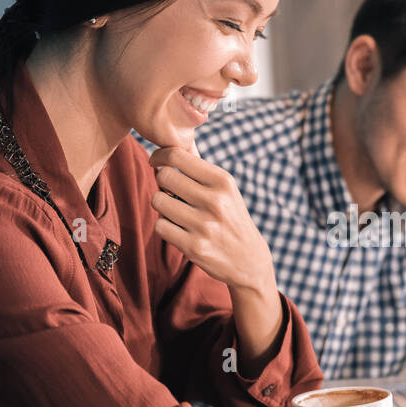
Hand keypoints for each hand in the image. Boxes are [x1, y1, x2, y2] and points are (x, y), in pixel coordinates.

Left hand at [149, 147, 275, 294]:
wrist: (249, 261)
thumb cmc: (232, 219)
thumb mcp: (226, 190)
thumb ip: (199, 170)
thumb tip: (169, 145)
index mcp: (223, 181)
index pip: (177, 156)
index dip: (159, 155)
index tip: (156, 161)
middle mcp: (215, 201)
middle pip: (163, 176)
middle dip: (161, 182)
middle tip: (169, 190)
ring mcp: (204, 225)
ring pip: (158, 201)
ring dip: (162, 205)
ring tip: (177, 211)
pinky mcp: (194, 247)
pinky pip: (161, 226)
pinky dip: (165, 226)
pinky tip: (179, 229)